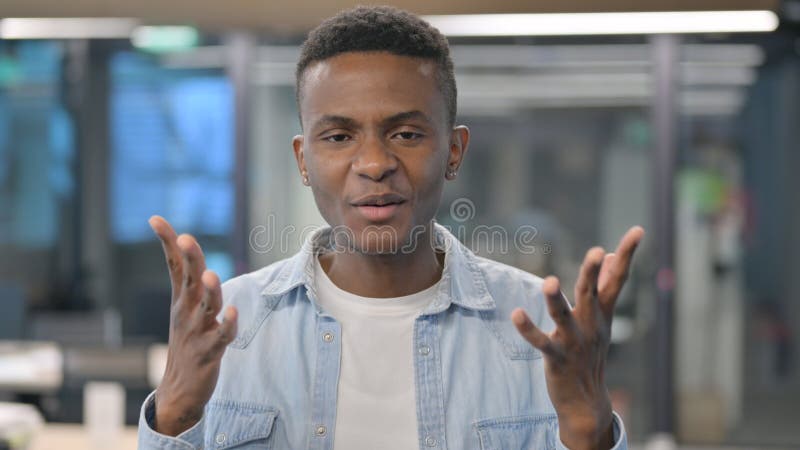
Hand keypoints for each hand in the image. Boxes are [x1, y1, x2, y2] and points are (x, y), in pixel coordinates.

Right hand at [148, 215, 237, 435]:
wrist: (180, 390)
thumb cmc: (188, 342)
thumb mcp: (184, 309)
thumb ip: (189, 282)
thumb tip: (190, 253)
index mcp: (181, 300)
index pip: (173, 266)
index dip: (167, 243)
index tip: (155, 219)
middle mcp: (187, 312)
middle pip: (188, 282)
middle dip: (189, 260)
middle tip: (186, 239)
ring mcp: (197, 332)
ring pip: (206, 308)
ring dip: (210, 292)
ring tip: (210, 275)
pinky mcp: (211, 351)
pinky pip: (221, 336)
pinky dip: (227, 324)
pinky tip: (232, 311)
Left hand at [511, 226, 643, 449]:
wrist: (586, 401)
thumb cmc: (591, 352)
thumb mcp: (601, 318)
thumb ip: (604, 286)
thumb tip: (611, 255)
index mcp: (601, 313)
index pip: (617, 279)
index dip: (627, 254)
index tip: (637, 230)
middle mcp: (590, 324)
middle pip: (591, 294)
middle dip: (592, 272)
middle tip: (597, 251)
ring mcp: (574, 342)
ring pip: (564, 318)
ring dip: (556, 301)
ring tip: (549, 282)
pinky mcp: (557, 359)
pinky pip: (542, 343)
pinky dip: (529, 329)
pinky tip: (516, 315)